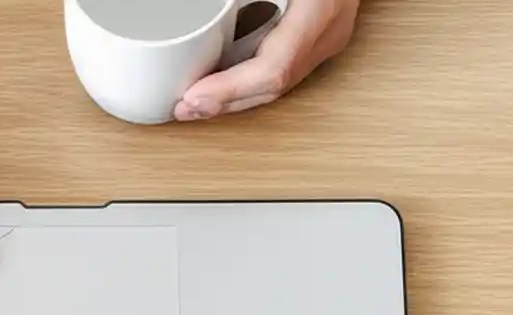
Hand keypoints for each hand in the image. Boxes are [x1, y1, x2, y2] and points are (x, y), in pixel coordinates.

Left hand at [174, 0, 359, 120]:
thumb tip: (204, 7)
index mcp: (320, 9)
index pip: (274, 68)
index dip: (231, 89)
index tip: (195, 96)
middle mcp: (328, 30)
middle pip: (274, 85)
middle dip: (225, 102)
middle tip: (184, 108)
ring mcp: (328, 35)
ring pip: (279, 83)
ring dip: (234, 98)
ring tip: (195, 103)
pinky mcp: (320, 34)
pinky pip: (282, 67)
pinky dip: (248, 80)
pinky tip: (222, 82)